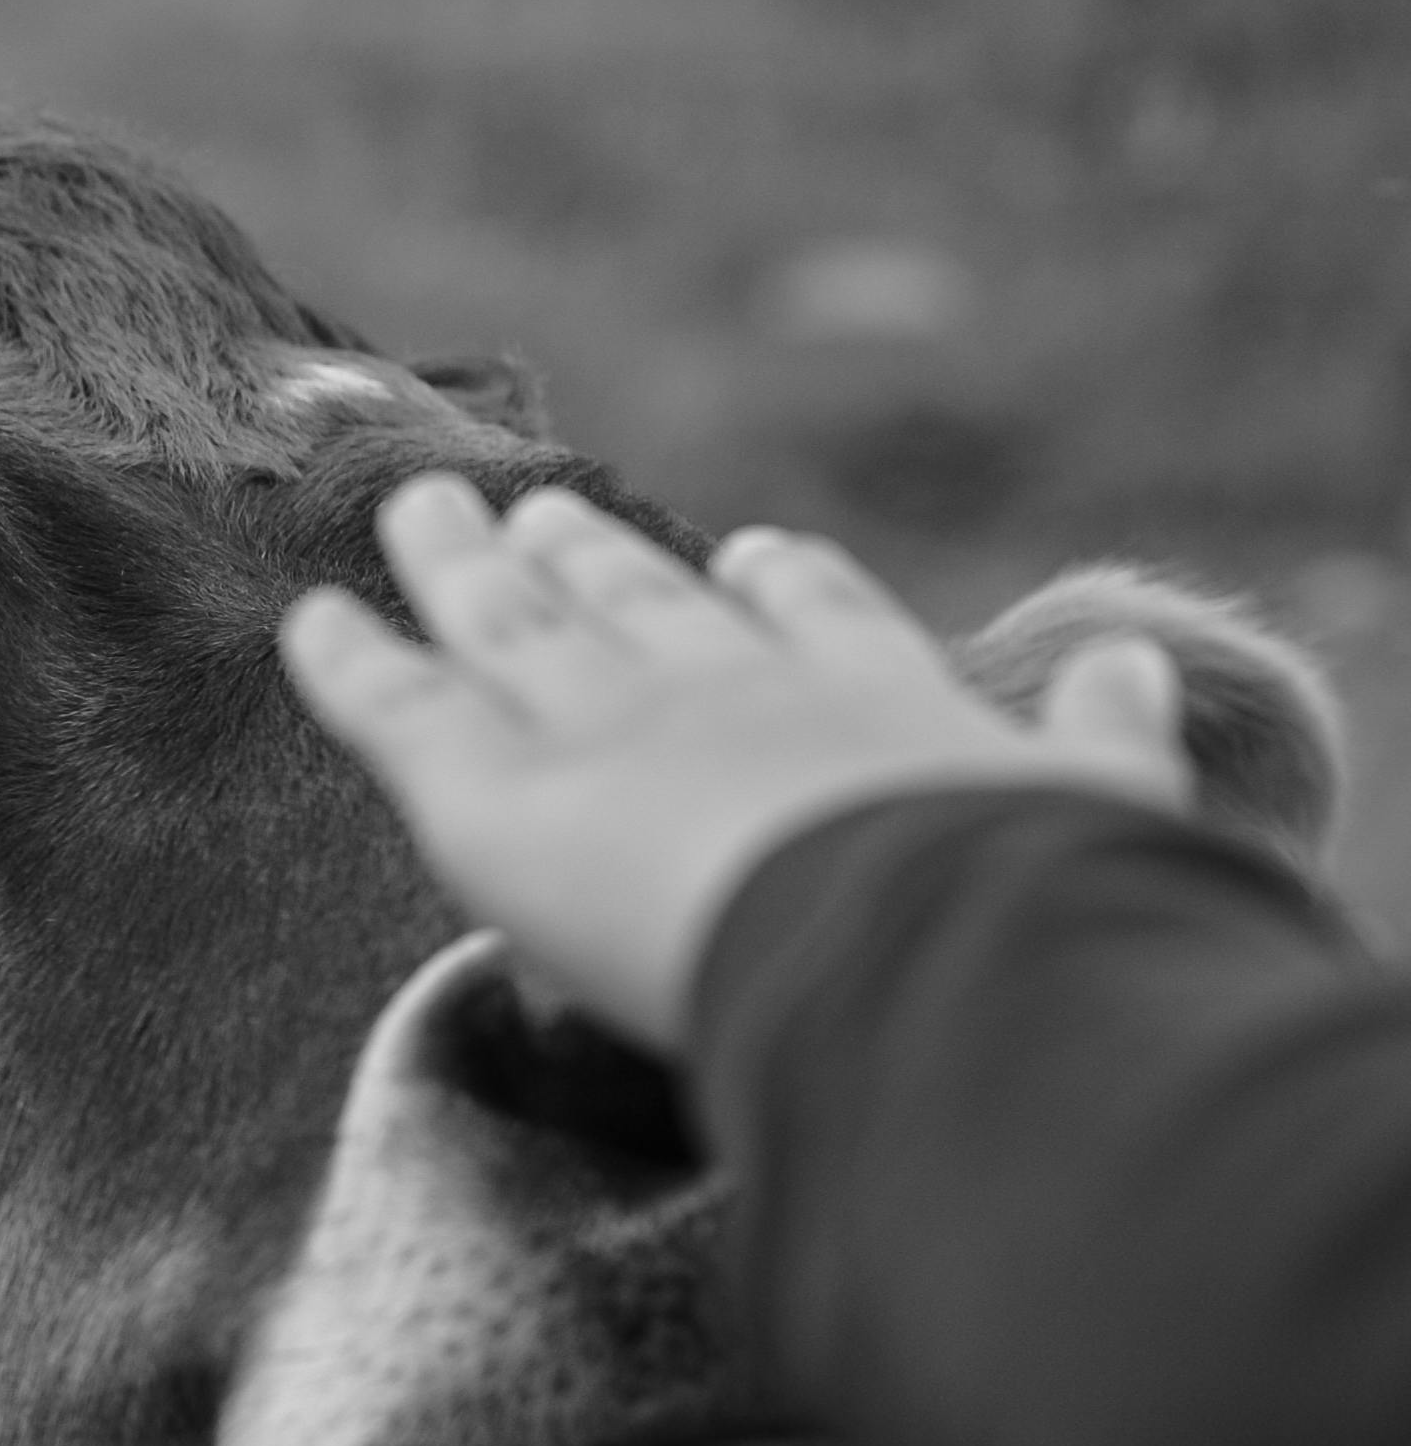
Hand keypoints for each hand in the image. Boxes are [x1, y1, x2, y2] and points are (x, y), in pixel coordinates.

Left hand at [281, 475, 1192, 1051]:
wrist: (903, 937)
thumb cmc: (1020, 908)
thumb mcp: (1105, 822)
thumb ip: (1110, 745)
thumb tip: (1138, 665)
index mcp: (864, 698)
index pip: (812, 620)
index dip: (776, 587)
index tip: (753, 552)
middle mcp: (719, 686)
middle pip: (636, 602)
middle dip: (587, 556)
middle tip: (545, 513)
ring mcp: (598, 723)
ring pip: (507, 622)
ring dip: (457, 563)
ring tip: (422, 508)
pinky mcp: (488, 786)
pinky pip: (395, 707)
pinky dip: (347, 663)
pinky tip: (308, 620)